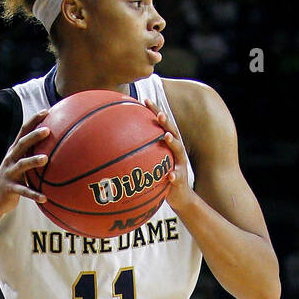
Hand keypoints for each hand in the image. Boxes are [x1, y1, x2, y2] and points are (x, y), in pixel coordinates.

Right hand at [0, 109, 50, 218]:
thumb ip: (33, 155)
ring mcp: (9, 173)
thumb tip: (56, 148)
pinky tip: (45, 198)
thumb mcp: (21, 165)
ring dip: (34, 161)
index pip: (23, 131)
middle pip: (22, 144)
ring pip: (22, 165)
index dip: (34, 120)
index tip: (46, 111)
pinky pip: (23, 191)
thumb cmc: (13, 180)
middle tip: (48, 130)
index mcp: (14, 151)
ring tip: (46, 159)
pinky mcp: (10, 188)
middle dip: (34, 136)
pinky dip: (34, 194)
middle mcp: (10, 159)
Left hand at [144, 98, 191, 212]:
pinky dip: (174, 175)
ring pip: (179, 151)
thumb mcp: (152, 163)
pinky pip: (178, 177)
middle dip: (166, 122)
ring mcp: (180, 165)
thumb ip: (141, 152)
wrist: (180, 198)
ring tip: (167, 137)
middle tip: (158, 114)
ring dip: (173, 143)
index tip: (145, 100)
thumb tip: (117, 144)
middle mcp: (177, 152)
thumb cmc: (161, 178)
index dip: (155, 111)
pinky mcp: (181, 180)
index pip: (162, 124)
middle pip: (173, 132)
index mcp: (169, 145)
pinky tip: (170, 175)